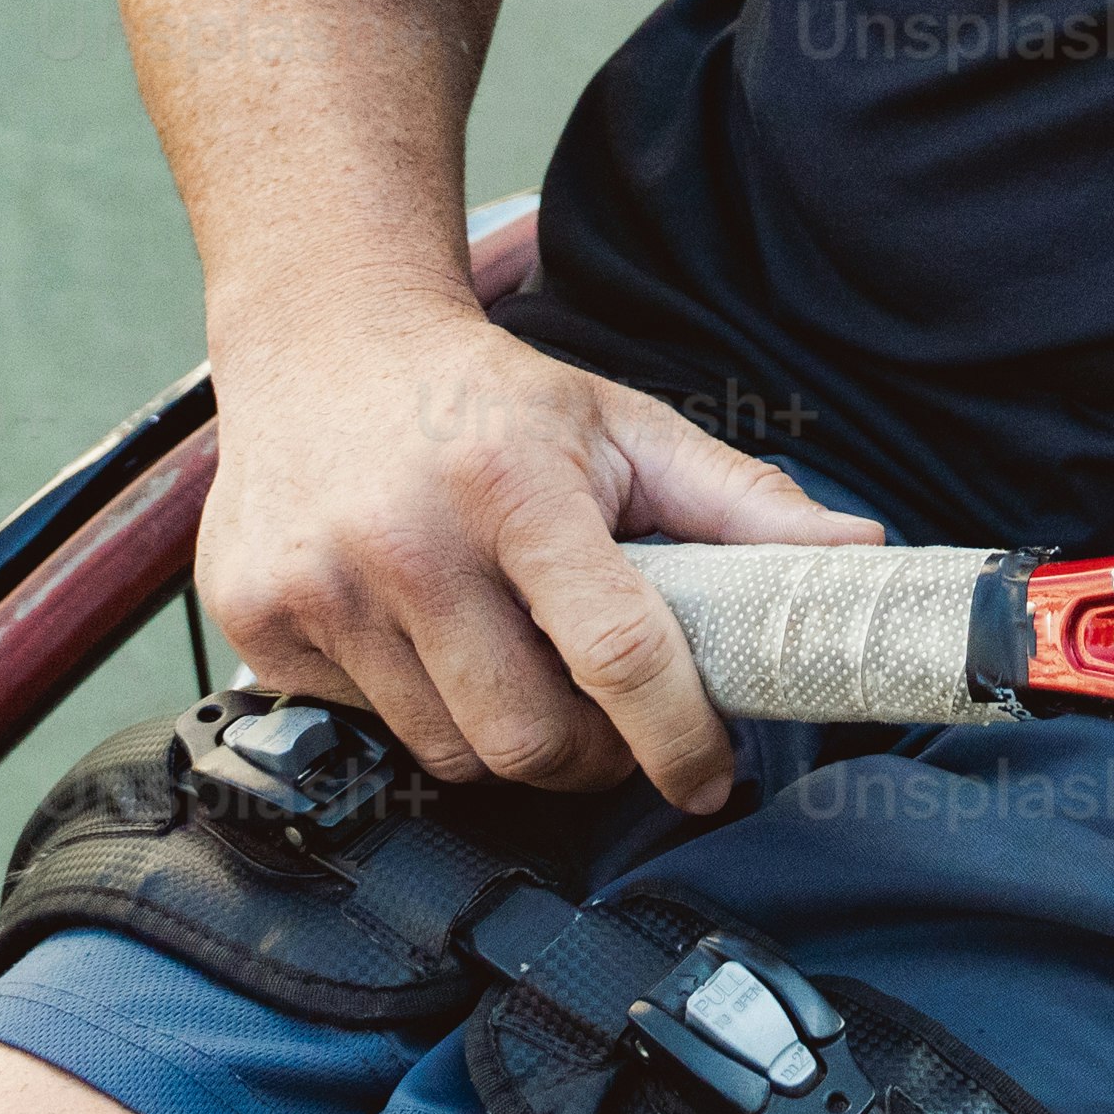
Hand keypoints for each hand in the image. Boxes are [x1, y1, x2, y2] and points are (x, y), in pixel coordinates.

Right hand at [196, 288, 875, 811]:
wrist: (323, 342)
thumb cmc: (490, 401)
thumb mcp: (623, 428)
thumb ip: (741, 505)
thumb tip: (857, 557)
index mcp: (513, 485)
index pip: (616, 652)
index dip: (678, 735)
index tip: (711, 771)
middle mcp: (403, 539)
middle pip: (528, 736)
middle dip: (595, 755)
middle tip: (613, 721)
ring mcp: (316, 587)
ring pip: (448, 753)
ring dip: (505, 739)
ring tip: (520, 669)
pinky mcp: (256, 624)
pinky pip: (365, 731)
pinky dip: (415, 712)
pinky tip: (423, 639)